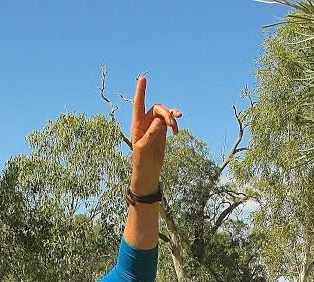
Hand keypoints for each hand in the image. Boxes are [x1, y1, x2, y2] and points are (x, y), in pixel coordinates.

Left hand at [129, 74, 181, 193]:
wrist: (148, 171)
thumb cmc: (141, 160)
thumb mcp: (143, 148)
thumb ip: (151, 134)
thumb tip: (159, 121)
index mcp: (137, 124)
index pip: (139, 104)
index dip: (141, 91)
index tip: (143, 79)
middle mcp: (145, 122)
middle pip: (157, 108)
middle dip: (166, 113)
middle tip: (172, 123)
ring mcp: (155, 125)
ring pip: (165, 114)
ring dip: (172, 118)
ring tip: (175, 128)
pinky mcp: (163, 131)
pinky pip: (170, 121)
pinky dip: (174, 123)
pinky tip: (176, 130)